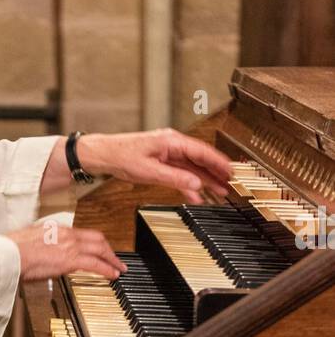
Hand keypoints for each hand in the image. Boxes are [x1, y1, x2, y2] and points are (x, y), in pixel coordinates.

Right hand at [7, 221, 127, 282]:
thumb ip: (40, 244)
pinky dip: (107, 269)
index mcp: (55, 229)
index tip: (97, 248)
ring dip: (112, 260)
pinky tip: (112, 275)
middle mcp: (66, 234)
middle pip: (96, 238)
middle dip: (108, 249)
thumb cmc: (11, 250)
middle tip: (115, 258)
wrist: (8, 254)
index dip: (93, 242)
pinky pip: (95, 264)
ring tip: (118, 268)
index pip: (81, 234)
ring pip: (100, 249)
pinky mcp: (69, 260)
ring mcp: (69, 246)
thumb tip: (43, 251)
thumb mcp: (28, 240)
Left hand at [77, 128, 231, 205]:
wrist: (104, 155)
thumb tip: (195, 184)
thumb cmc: (122, 156)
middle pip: (200, 159)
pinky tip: (196, 195)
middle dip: (216, 172)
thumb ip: (175, 178)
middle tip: (230, 184)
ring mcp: (167, 153)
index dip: (218, 163)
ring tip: (219, 191)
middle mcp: (172, 145)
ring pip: (192, 167)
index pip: (202, 152)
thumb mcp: (150, 171)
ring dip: (205, 179)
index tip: (231, 172)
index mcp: (172, 141)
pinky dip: (189, 184)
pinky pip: (180, 173)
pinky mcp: (161, 161)